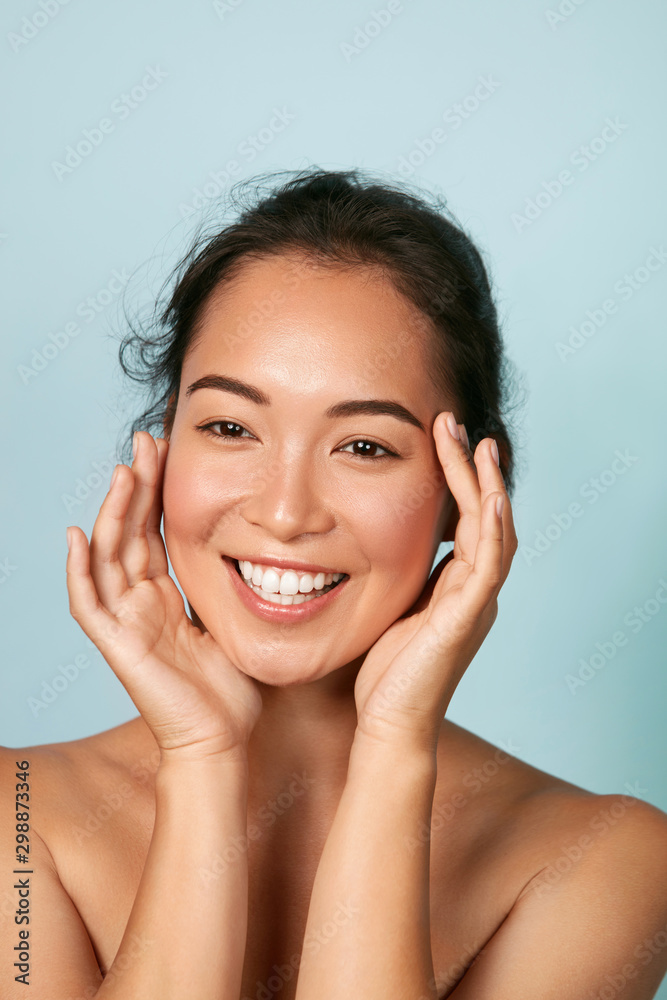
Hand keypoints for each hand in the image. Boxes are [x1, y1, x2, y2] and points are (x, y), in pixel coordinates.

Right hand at [65, 431, 261, 760]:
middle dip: (136, 486)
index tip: (164, 450)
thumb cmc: (231, 689)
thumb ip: (226, 586)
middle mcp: (140, 603)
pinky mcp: (117, 646)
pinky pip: (88, 605)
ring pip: (107, 557)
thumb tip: (257, 548)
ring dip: (113, 513)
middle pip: (129, 533)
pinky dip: (79, 571)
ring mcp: (125, 623)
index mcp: (165, 596)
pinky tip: (76, 536)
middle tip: (144, 441)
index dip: (156, 491)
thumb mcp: (232, 622)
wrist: (223, 741)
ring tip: (124, 471)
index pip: (154, 531)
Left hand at [353, 412, 517, 751]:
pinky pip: (489, 563)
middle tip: (458, 425)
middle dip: (474, 468)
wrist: (389, 726)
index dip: (460, 480)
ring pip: (494, 530)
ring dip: (485, 483)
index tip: (443, 439)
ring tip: (474, 441)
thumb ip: (397, 578)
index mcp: (456, 587)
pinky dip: (492, 526)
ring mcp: (476, 602)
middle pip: (486, 516)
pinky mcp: (468, 617)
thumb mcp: (390, 610)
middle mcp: (474, 590)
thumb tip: (367, 544)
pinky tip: (487, 494)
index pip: (467, 521)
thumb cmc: (384, 675)